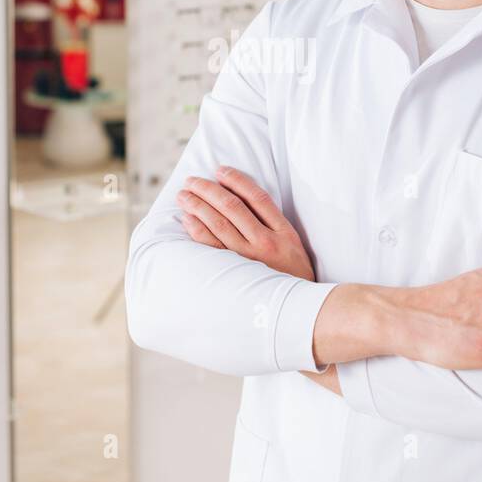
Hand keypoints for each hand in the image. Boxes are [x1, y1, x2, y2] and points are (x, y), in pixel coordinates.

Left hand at [175, 166, 314, 281]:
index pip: (257, 198)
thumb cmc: (293, 274)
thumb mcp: (294, 245)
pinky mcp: (234, 274)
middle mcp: (265, 244)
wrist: (297, 310)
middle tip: (192, 181)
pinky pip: (211, 247)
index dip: (237, 180)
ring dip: (198, 206)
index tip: (220, 170)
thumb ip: (273, 223)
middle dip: (209, 190)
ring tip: (184, 195)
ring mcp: (248, 260)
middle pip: (233, 208)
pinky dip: (197, 230)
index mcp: (283, 233)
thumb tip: (243, 199)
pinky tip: (188, 219)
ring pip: (219, 224)